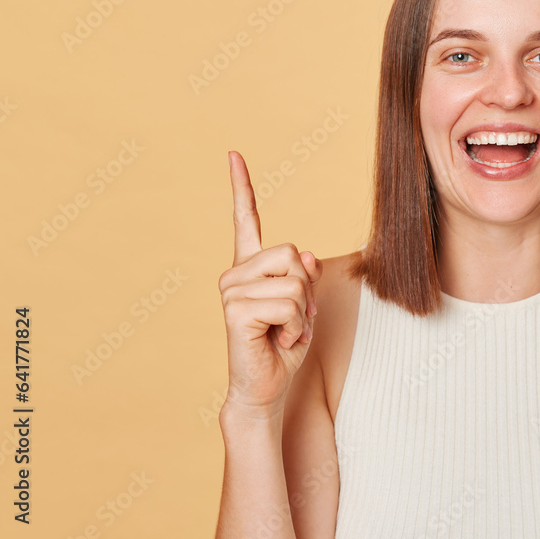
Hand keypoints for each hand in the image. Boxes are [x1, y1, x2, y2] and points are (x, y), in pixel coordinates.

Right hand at [217, 150, 322, 416]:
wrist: (266, 386)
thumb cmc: (284, 345)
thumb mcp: (305, 303)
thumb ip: (305, 274)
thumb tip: (303, 255)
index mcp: (250, 267)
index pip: (245, 219)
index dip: (242, 186)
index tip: (233, 154)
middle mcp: (235, 274)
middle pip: (292, 253)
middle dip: (305, 289)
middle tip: (290, 319)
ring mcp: (232, 291)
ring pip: (295, 280)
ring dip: (302, 312)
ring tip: (283, 331)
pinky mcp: (236, 310)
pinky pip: (290, 303)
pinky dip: (296, 326)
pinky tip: (277, 340)